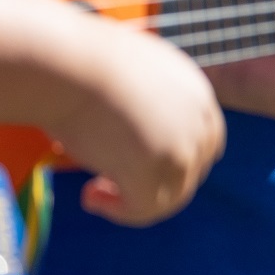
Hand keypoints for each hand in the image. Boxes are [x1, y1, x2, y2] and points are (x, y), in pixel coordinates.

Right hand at [51, 22, 225, 226]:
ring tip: (95, 190)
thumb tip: (124, 122)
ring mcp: (181, 145)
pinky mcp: (155, 168)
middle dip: (153, 180)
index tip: (130, 159)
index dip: (172, 158)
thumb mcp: (131, 74)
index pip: (206, 141)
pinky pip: (146, 209)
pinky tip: (90, 196)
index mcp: (197, 93)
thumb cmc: (84, 63)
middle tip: (104, 179)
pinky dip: (120, 212)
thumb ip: (143, 101)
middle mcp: (198, 120)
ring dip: (135, 200)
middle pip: (193, 170)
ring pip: (173, 195)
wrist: (68, 62)